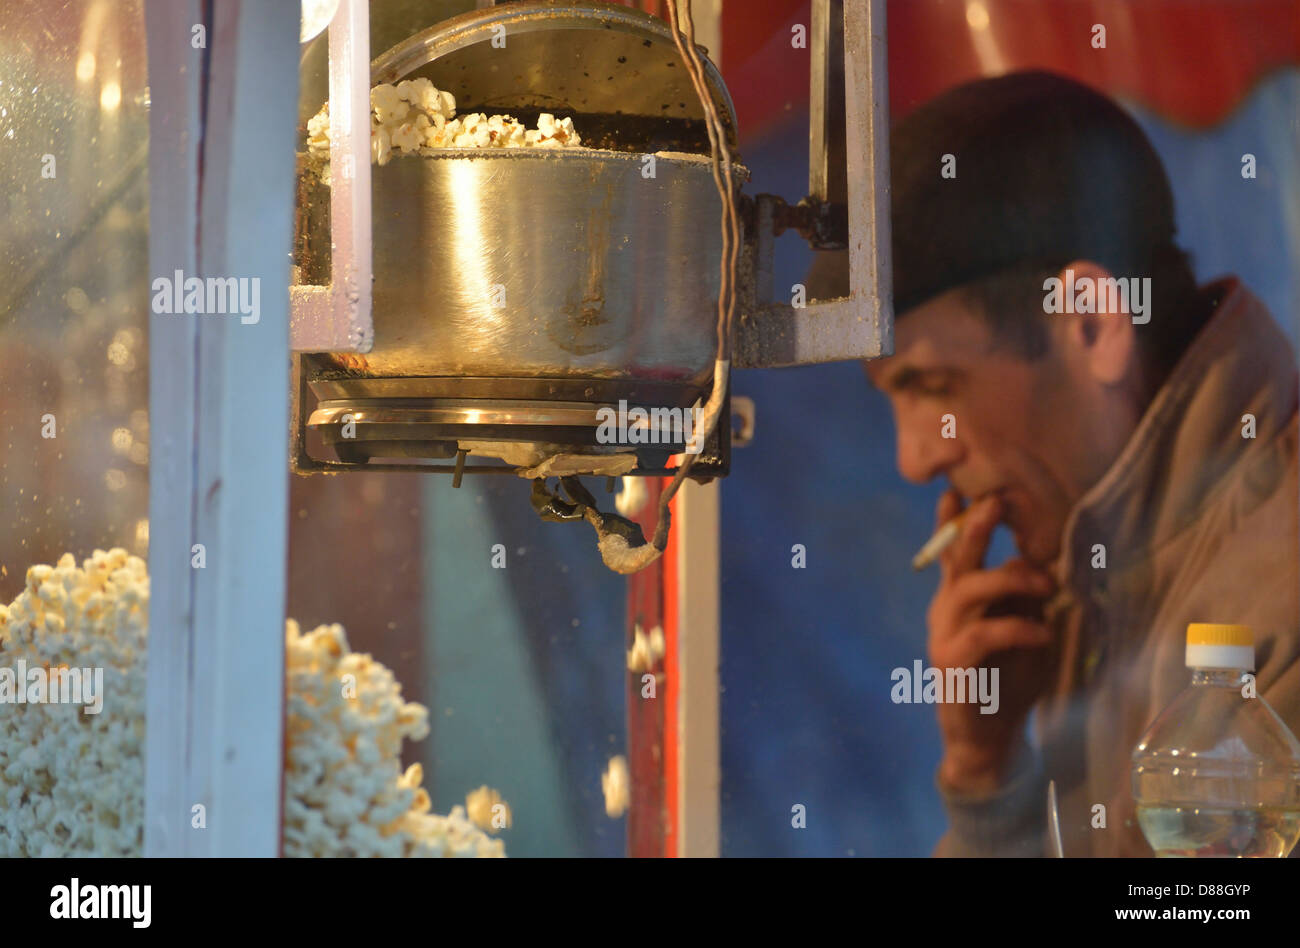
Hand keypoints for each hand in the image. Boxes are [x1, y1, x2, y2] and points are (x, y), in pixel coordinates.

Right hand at [927, 489, 1056, 793]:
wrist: (987, 737)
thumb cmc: (1007, 679)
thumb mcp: (1021, 630)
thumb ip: (1022, 599)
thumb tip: (1037, 564)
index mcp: (959, 597)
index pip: (953, 550)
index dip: (952, 519)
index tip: (956, 487)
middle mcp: (945, 608)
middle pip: (956, 558)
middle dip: (974, 526)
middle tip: (996, 501)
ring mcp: (943, 634)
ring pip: (968, 589)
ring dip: (1010, 579)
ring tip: (1046, 584)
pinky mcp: (951, 663)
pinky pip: (983, 634)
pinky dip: (1016, 628)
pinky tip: (1041, 633)